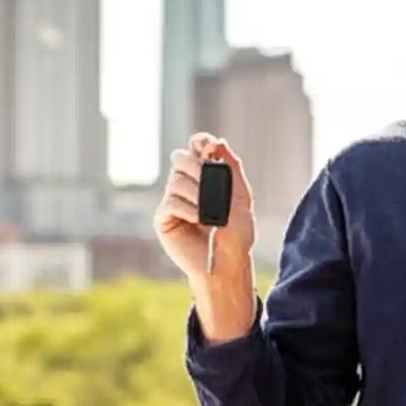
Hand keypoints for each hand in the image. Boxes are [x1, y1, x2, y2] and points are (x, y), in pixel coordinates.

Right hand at [154, 132, 255, 284]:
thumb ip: (232, 168)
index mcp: (205, 176)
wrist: (228, 263)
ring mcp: (174, 200)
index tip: (206, 146)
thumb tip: (218, 142)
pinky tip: (200, 220)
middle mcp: (187, 184)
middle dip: (196, 167)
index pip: (195, 147)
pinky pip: (170, 202)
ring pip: (175, 180)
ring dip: (197, 194)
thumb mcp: (241, 197)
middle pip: (179, 158)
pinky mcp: (164, 219)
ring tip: (210, 213)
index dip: (199, 141)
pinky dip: (188, 209)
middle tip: (209, 182)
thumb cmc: (237, 234)